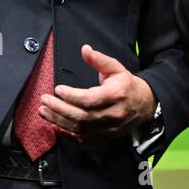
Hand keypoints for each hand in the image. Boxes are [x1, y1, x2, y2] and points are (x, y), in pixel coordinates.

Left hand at [39, 45, 156, 145]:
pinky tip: (54, 126)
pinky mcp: (104, 137)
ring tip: (43, 111)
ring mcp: (109, 129)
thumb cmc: (127, 85)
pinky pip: (83, 139)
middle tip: (44, 100)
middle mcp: (113, 114)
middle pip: (82, 116)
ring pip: (80, 129)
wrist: (144, 104)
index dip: (71, 96)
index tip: (57, 89)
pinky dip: (67, 134)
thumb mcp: (116, 68)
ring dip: (58, 121)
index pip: (90, 99)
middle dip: (60, 109)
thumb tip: (84, 49)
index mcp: (116, 95)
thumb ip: (99, 59)